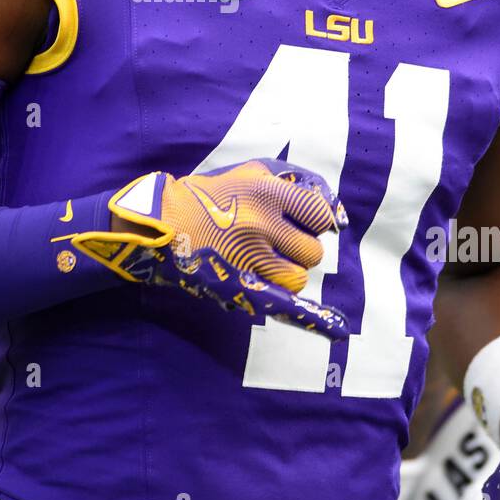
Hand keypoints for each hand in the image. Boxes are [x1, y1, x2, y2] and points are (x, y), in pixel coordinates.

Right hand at [71, 158, 348, 337]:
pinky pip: (286, 303)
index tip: (305, 221)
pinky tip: (340, 329)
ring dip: (287, 272)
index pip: (319, 213)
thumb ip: (296, 180)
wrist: (160, 224)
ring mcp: (249, 258)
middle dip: (300, 248)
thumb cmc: (211, 194)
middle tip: (277, 243)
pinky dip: (311, 316)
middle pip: (312, 251)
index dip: (315, 220)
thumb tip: (336, 210)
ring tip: (264, 262)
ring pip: (298, 277)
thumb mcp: (251, 170)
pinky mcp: (239, 285)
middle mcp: (260, 224)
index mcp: (265, 191)